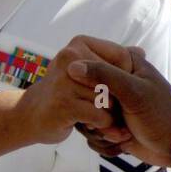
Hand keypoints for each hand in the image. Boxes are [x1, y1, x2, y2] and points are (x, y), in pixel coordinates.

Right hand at [19, 36, 134, 145]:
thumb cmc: (68, 96)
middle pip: (115, 82)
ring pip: (109, 100)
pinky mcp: (63, 104)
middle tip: (102, 107)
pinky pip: (101, 116)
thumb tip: (142, 49)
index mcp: (81, 44)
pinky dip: (103, 127)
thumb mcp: (96, 78)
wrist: (29, 120)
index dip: (124, 79)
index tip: (114, 89)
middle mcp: (72, 56)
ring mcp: (65, 80)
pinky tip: (89, 126)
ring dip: (109, 117)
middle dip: (116, 100)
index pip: (121, 57)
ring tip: (93, 117)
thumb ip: (119, 65)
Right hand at [67, 38, 170, 167]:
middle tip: (117, 118)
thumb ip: (105, 75)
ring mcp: (111, 104)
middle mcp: (115, 81)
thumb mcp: (134, 92)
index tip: (106, 96)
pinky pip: (91, 133)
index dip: (91, 82)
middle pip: (82, 93)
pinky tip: (122, 141)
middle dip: (96, 112)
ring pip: (84, 116)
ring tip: (123, 132)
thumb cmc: (159, 115)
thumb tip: (72, 66)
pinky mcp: (109, 125)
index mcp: (125, 63)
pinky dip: (104, 141)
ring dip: (101, 130)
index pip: (89, 62)